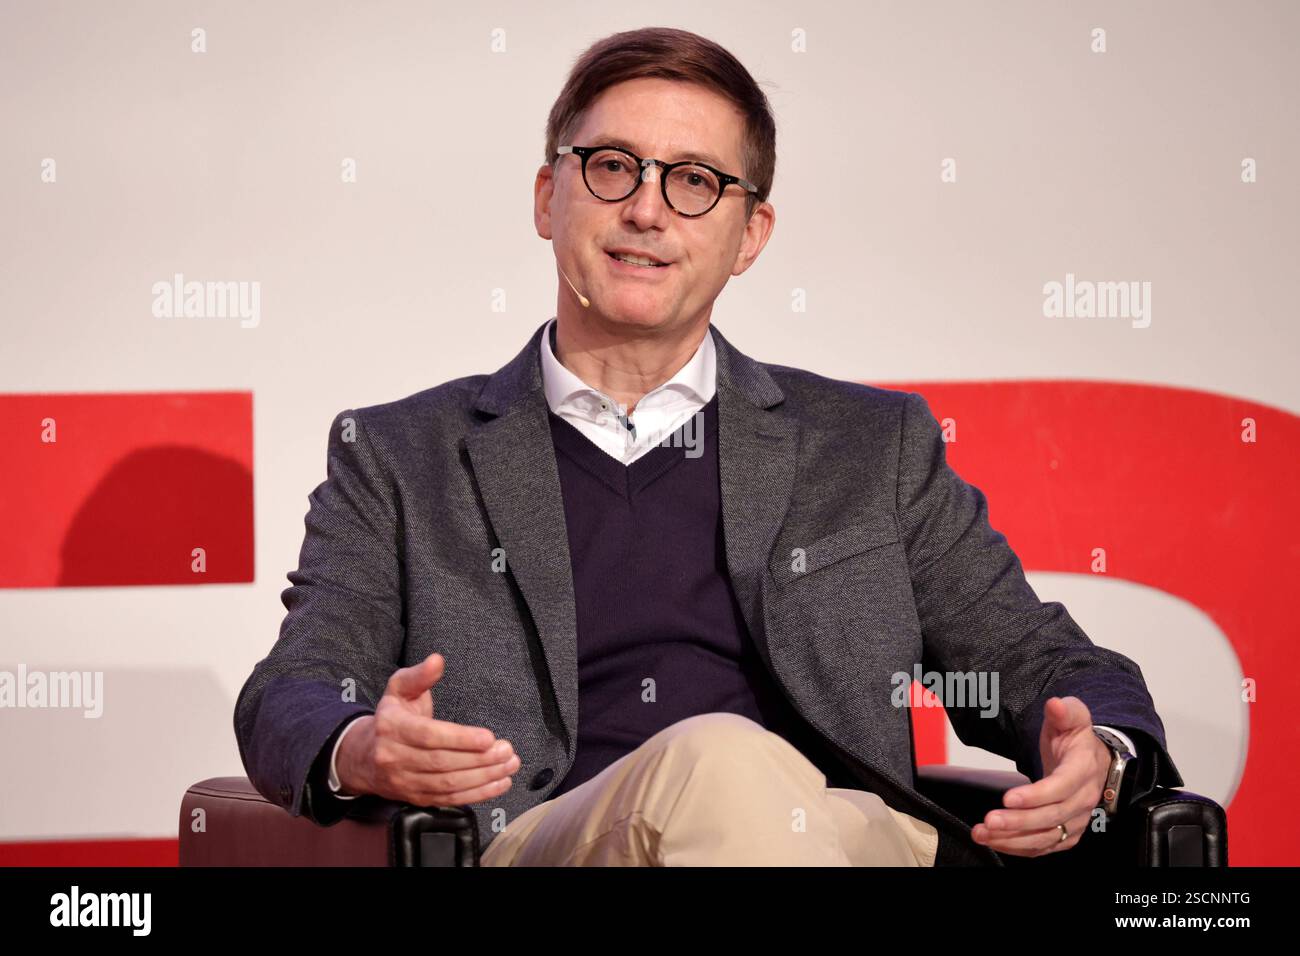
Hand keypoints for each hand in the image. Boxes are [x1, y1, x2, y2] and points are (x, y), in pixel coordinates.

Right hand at [336, 652, 520, 806]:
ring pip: (448, 784)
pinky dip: (478, 794)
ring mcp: (405, 782)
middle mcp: (394, 757)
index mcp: (392, 727)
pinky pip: (450, 799)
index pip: (428, 736)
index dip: (460, 738)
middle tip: (507, 750)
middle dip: (479, 759)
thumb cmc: (391, 718)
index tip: (488, 737)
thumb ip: (419, 675)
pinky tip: (499, 783)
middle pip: (442, 763)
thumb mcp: (399, 689)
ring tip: (509, 765)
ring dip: (484, 777)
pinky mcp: (417, 798)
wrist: (364, 757)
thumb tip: (437, 660)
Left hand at [970, 695, 1109, 856]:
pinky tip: (995, 841)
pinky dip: (1018, 847)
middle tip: (989, 821)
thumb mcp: (1073, 717)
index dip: (1035, 796)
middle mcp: (1083, 799)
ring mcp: (1076, 820)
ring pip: (1046, 836)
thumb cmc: (1076, 739)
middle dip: (1018, 822)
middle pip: (1051, 816)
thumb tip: (1055, 704)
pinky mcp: (1066, 833)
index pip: (1061, 787)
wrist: (1094, 761)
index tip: (1008, 798)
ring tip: (983, 833)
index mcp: (1083, 769)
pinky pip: (1044, 846)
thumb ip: (1063, 711)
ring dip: (1013, 839)